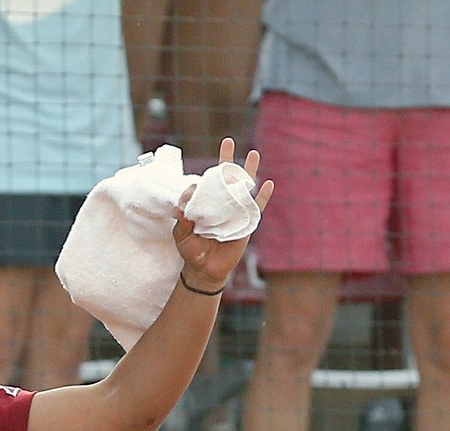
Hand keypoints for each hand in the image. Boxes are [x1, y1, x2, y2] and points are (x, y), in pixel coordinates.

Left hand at [173, 139, 269, 296]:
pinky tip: (268, 184)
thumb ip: (182, 219)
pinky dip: (263, 197)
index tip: (211, 160)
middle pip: (227, 178)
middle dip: (228, 160)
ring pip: (244, 188)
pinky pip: (257, 208)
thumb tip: (181, 204)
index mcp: (206, 203)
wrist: (204, 270)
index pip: (208, 181)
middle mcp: (221, 204)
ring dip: (249, 171)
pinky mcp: (246, 224)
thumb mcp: (181, 234)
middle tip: (228, 141)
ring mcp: (235, 212)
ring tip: (253, 154)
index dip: (210, 170)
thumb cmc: (191, 250)